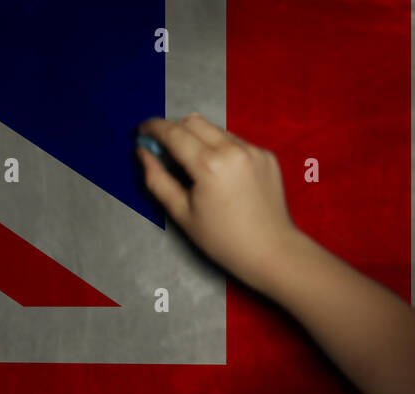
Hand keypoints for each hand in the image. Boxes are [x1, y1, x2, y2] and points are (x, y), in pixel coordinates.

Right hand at [136, 113, 299, 292]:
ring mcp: (253, 150)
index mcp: (209, 165)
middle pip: (193, 121)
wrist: (271, 252)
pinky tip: (225, 178)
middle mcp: (233, 149)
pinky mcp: (267, 156)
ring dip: (200, 141)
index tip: (142, 133)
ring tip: (199, 170)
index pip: (172, 132)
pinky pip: (237, 143)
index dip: (152, 129)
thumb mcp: (182, 214)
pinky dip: (223, 151)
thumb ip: (157, 179)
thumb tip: (142, 152)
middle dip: (175, 131)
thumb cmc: (223, 240)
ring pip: (216, 130)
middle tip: (167, 153)